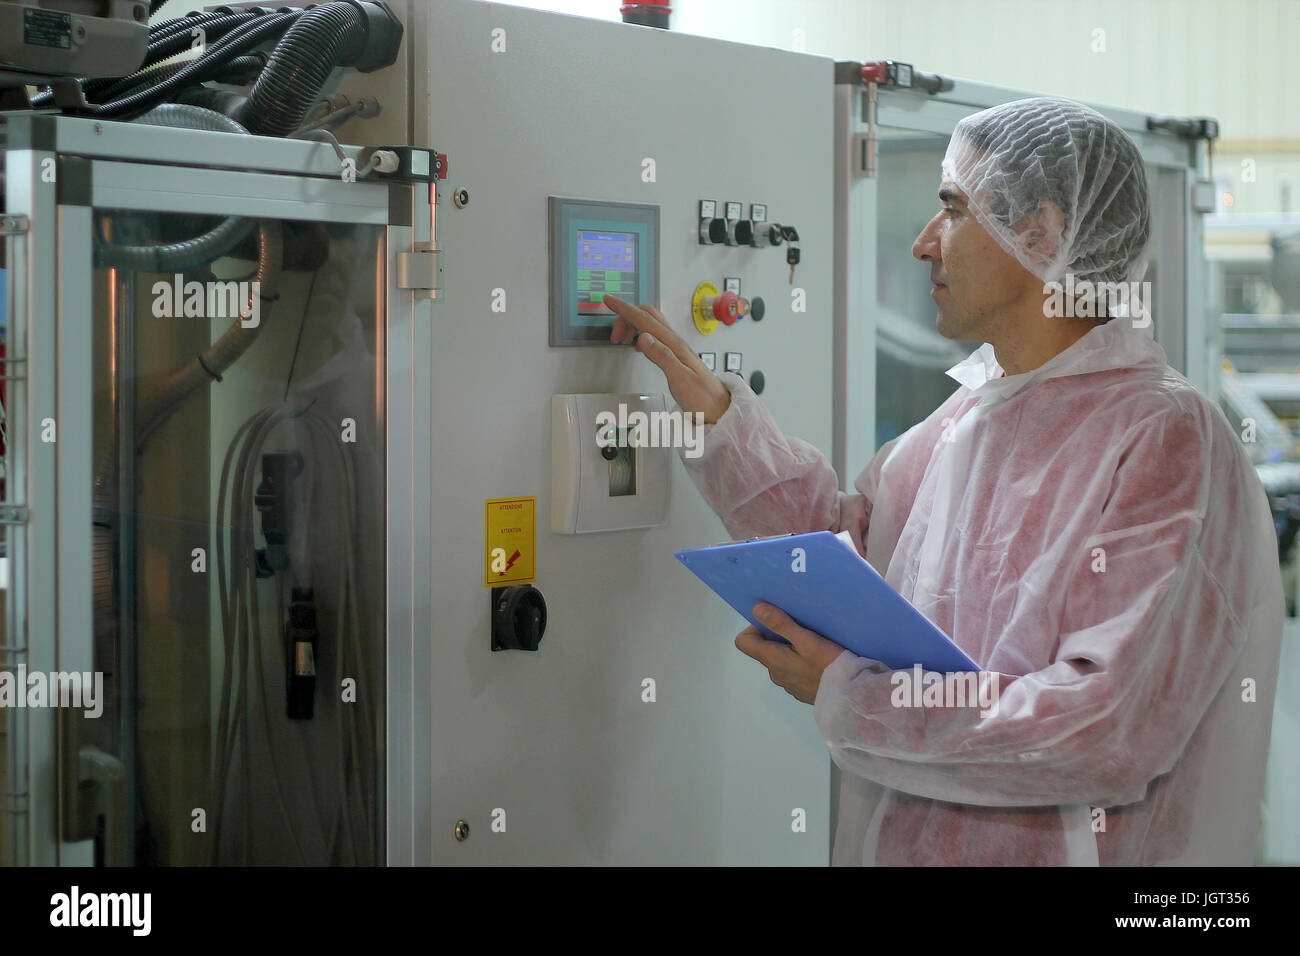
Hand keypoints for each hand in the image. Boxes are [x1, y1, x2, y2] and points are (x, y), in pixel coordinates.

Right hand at [603, 294, 731, 424]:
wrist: (718, 407)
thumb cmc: (701, 397)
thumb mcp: (680, 378)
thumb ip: (662, 356)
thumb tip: (643, 337)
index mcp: (674, 344)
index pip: (645, 319)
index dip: (625, 309)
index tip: (609, 300)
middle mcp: (675, 342)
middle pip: (648, 315)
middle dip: (627, 317)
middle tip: (615, 334)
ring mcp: (676, 347)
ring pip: (651, 323)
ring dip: (633, 325)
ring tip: (622, 340)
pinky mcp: (676, 354)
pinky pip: (656, 335)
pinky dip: (641, 333)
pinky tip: (638, 345)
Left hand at [734, 603, 845, 704]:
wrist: (851, 698)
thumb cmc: (828, 665)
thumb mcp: (807, 640)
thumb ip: (781, 624)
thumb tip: (756, 609)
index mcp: (772, 660)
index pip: (744, 642)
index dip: (754, 628)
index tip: (773, 621)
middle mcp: (775, 674)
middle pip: (764, 650)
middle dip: (777, 636)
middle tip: (800, 627)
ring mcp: (788, 684)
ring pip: (780, 660)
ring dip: (790, 649)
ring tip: (813, 642)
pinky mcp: (802, 690)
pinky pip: (793, 671)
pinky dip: (800, 662)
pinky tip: (819, 659)